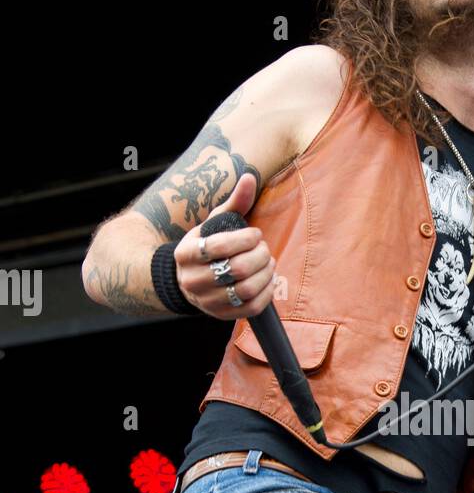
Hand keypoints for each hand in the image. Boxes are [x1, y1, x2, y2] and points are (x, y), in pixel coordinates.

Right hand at [173, 173, 276, 319]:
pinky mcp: (221, 315)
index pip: (221, 246)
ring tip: (268, 263)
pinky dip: (267, 293)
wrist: (186, 280)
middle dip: (259, 256)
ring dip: (265, 274)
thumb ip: (234, 202)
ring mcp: (206, 301)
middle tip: (264, 249)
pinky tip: (268, 280)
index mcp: (186, 254)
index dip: (246, 239)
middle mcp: (192, 280)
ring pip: (246, 289)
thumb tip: (250, 177)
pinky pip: (251, 308)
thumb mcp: (213, 224)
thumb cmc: (206, 247)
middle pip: (237, 269)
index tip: (255, 234)